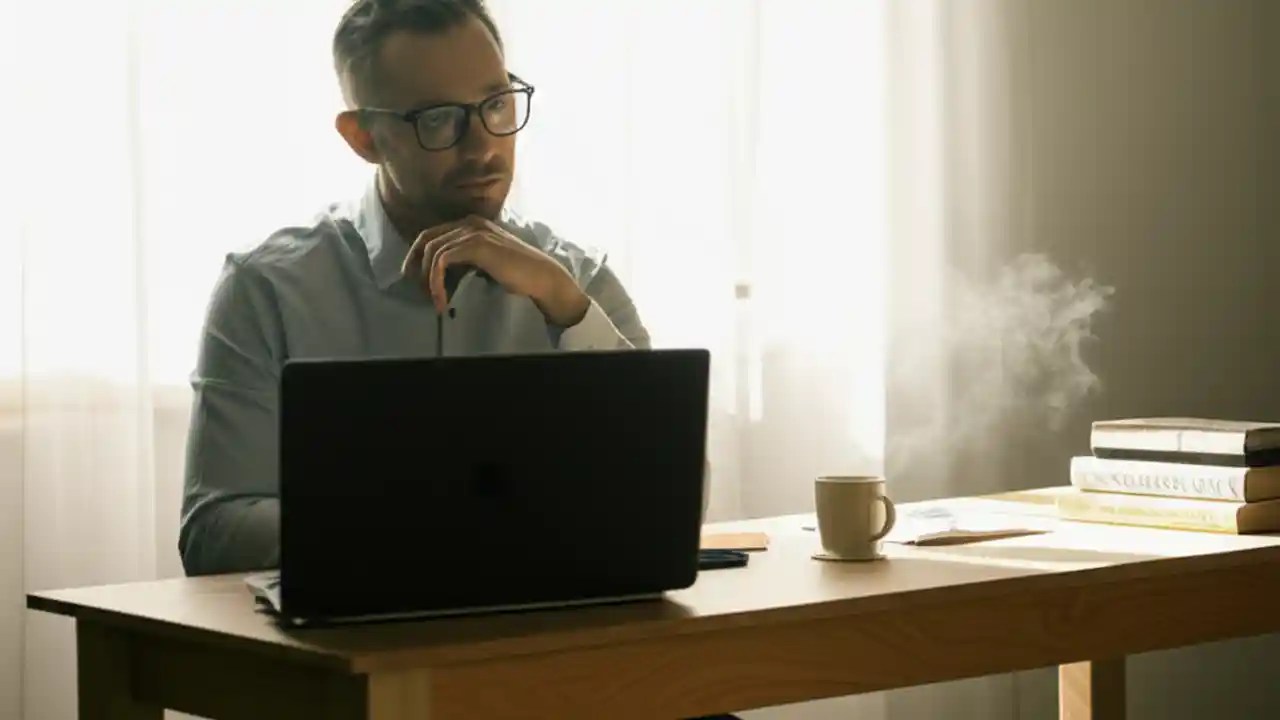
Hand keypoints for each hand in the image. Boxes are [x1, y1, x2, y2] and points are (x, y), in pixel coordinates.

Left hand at [401, 216, 590, 326]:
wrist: (540, 276)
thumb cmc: (517, 274)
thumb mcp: (484, 262)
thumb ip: (464, 260)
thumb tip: (438, 274)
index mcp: (471, 224)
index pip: (432, 234)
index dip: (417, 256)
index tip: (416, 280)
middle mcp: (469, 223)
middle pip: (426, 239)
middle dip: (416, 266)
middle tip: (418, 291)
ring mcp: (473, 231)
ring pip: (433, 251)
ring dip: (428, 279)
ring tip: (435, 300)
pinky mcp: (476, 245)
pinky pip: (442, 260)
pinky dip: (436, 281)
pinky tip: (442, 298)